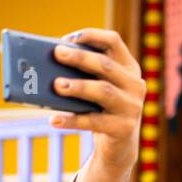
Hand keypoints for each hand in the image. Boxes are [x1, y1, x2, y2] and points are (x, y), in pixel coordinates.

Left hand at [49, 28, 145, 173]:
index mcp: (128, 67)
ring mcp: (132, 107)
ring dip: (78, 87)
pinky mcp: (123, 128)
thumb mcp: (97, 89)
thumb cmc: (101, 109)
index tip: (68, 38)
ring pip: (103, 92)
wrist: (119, 144)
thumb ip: (83, 76)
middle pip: (105, 65)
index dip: (91, 36)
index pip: (114, 41)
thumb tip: (46, 67)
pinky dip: (72, 120)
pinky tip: (54, 120)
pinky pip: (94, 122)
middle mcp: (135, 84)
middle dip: (80, 58)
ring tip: (56, 85)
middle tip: (57, 53)